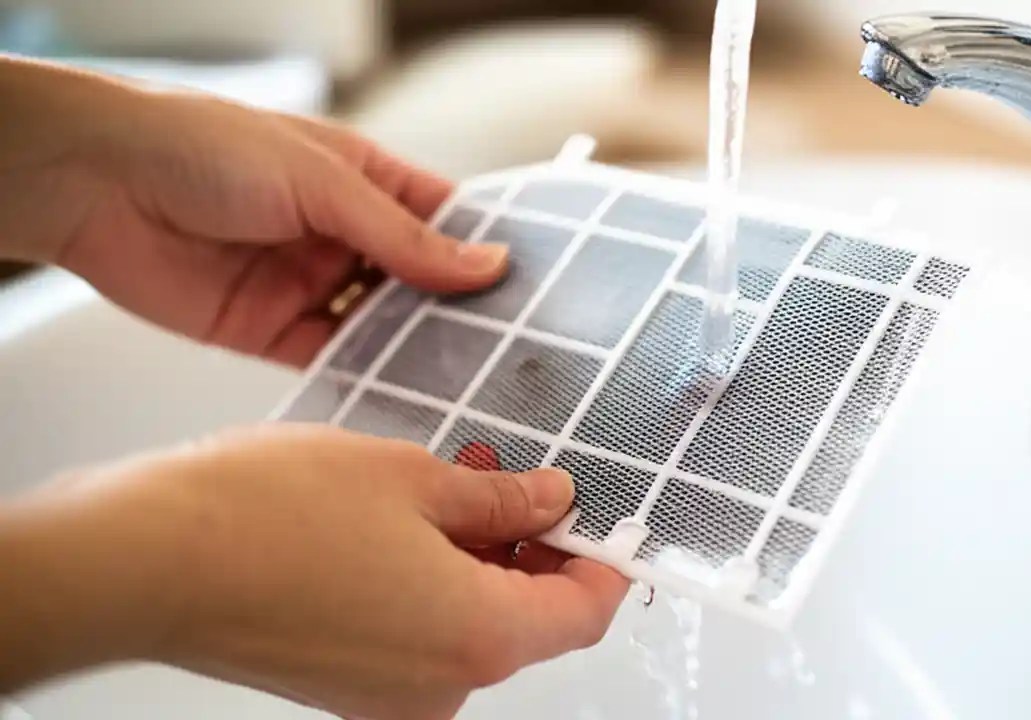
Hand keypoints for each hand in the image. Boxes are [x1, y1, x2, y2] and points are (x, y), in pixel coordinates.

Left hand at [0, 57, 505, 365]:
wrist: (96, 184)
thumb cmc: (203, 147)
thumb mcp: (324, 183)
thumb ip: (404, 236)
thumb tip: (486, 264)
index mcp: (360, 180)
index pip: (440, 218)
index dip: (482, 250)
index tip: (530, 288)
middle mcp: (339, 234)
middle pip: (416, 281)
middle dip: (457, 312)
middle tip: (510, 349)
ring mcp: (306, 283)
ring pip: (381, 326)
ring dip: (417, 349)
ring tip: (470, 381)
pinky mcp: (269, 330)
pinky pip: (332, 359)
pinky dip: (366, 377)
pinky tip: (403, 396)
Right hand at [0, 425, 628, 718]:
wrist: (147, 560)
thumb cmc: (263, 518)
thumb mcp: (411, 477)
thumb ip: (498, 499)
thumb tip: (549, 501)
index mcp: (478, 635)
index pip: (583, 612)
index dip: (601, 559)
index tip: (600, 518)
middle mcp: (440, 684)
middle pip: (527, 620)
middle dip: (530, 547)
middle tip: (513, 478)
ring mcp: (387, 696)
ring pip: (469, 624)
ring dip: (475, 558)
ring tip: (446, 483)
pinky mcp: (343, 686)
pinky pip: (416, 635)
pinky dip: (429, 584)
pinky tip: (400, 523)